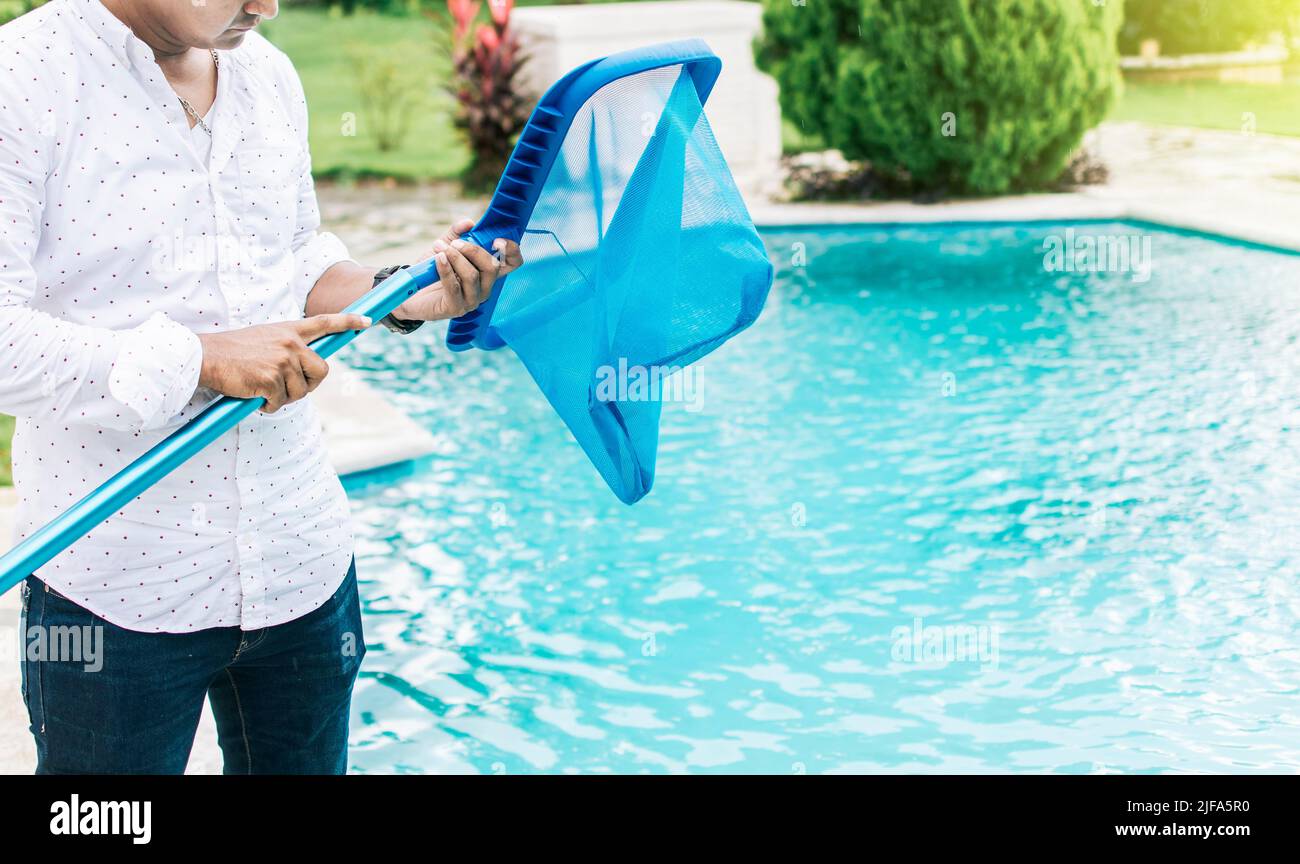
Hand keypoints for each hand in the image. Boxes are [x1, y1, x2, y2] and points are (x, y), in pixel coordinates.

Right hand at [197, 314, 370, 412]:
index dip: (348, 322)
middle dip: (309, 386)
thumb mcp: (264, 340)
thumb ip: (287, 349)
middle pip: (322, 371)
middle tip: (289, 390)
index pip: (324, 322)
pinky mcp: (271, 379)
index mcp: (288, 330)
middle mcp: (290, 343)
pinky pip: (280, 403)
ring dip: (283, 398)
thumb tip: (305, 371)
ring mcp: (282, 360)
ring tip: (262, 390)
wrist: (204, 357)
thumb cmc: (232, 353)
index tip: (367, 322)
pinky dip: (268, 406)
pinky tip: (254, 397)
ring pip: (300, 392)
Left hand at [393, 218, 523, 321]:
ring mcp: (471, 301)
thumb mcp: (444, 247)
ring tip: (439, 248)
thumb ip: (456, 234)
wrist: (411, 293)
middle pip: (492, 267)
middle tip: (454, 243)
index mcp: (487, 272)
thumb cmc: (432, 271)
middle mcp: (484, 288)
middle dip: (473, 250)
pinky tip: (437, 259)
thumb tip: (468, 222)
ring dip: (455, 257)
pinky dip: (445, 269)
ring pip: (472, 276)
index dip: (511, 250)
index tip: (496, 240)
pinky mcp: (455, 308)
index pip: (513, 263)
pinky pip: (454, 287)